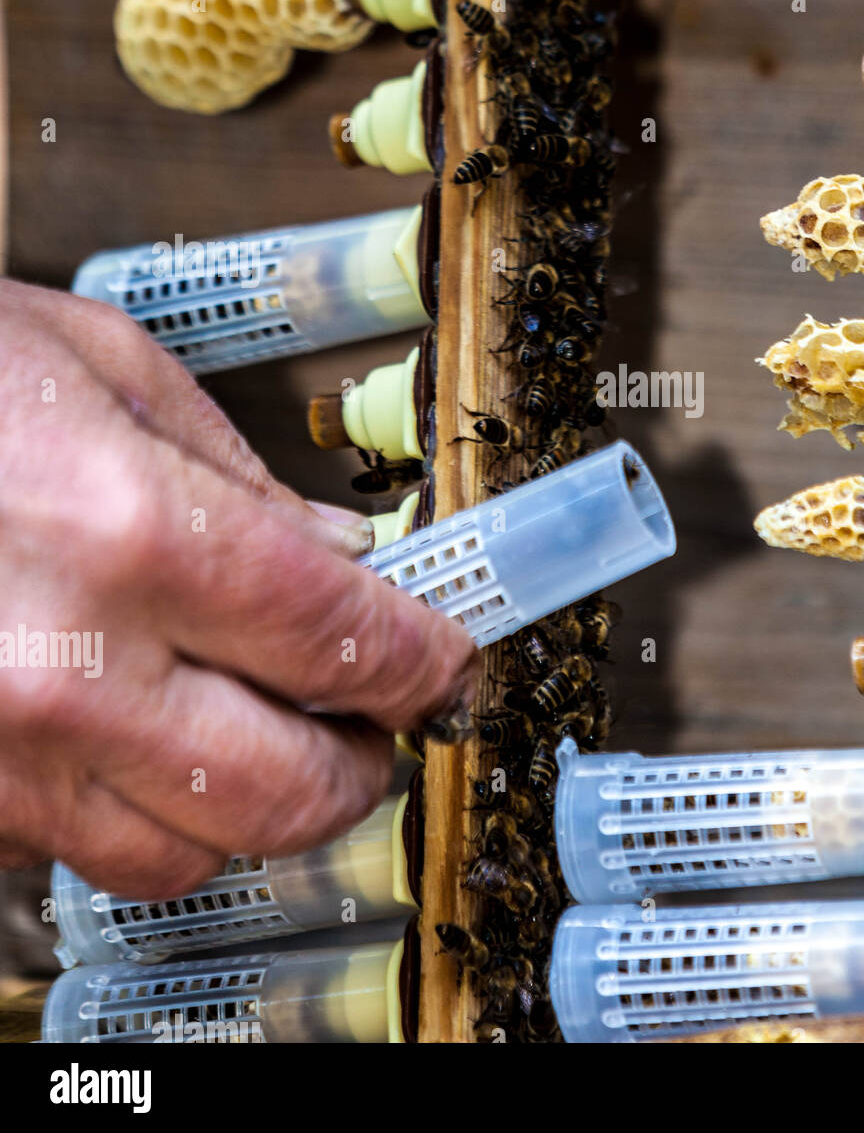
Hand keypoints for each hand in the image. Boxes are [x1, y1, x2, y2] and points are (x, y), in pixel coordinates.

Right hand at [0, 280, 475, 895]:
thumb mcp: (103, 369)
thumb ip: (242, 478)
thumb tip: (342, 552)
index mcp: (128, 534)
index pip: (344, 641)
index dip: (424, 662)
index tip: (446, 660)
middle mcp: (60, 670)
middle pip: (286, 788)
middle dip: (362, 762)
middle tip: (379, 718)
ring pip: (189, 852)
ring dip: (259, 802)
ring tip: (274, 732)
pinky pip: (82, 849)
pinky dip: (147, 810)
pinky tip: (151, 736)